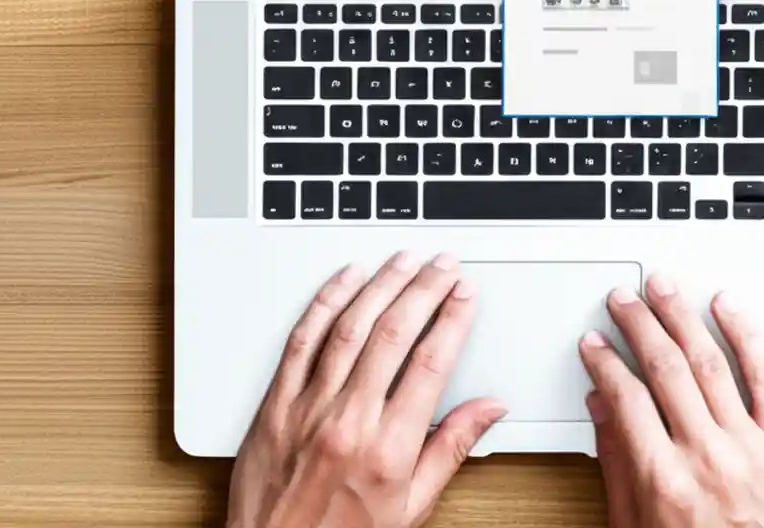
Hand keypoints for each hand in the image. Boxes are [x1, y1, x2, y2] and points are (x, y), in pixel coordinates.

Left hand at [227, 252, 505, 527]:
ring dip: (380, 285)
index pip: (430, 364)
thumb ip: (451, 449)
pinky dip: (324, 303)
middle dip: (424, 289)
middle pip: (393, 334)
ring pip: (349, 327)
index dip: (453, 319)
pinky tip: (344, 280)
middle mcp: (348, 421)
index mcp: (388, 449)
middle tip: (444, 265)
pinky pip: (301, 340)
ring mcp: (307, 408)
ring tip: (404, 261)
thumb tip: (489, 409)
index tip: (466, 294)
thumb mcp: (412, 507)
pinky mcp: (275, 404)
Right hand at [580, 277, 763, 527]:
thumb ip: (617, 466)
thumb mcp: (636, 527)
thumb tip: (601, 409)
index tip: (593, 343)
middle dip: (638, 324)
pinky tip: (728, 308)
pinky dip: (747, 336)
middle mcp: (706, 456)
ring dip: (682, 317)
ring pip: (710, 362)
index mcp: (664, 479)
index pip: (626, 397)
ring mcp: (748, 447)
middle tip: (622, 298)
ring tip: (663, 287)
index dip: (605, 361)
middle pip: (664, 368)